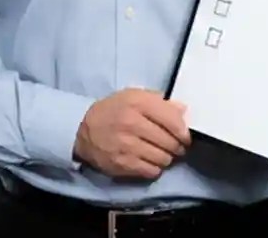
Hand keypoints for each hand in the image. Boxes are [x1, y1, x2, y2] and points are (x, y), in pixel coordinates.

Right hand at [74, 88, 190, 179]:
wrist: (83, 130)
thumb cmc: (113, 111)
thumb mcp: (133, 96)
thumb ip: (159, 101)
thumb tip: (183, 110)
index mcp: (137, 102)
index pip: (173, 120)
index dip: (183, 131)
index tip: (184, 136)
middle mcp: (131, 123)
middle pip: (170, 142)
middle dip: (176, 147)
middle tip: (174, 146)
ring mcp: (126, 145)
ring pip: (163, 158)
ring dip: (166, 158)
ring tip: (160, 153)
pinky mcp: (122, 164)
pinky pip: (151, 171)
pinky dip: (154, 168)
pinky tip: (149, 160)